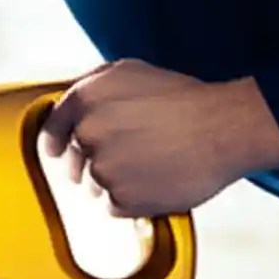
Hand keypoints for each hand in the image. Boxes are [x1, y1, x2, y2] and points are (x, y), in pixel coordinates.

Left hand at [42, 59, 278, 217]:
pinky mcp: (121, 199)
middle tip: (129, 154)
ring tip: (152, 163)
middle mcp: (87, 134)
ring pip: (94, 186)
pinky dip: (130, 200)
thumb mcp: (131, 72)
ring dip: (114, 181)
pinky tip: (155, 181)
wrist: (226, 128)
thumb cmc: (185, 100)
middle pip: (73, 162)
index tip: (55, 150)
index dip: (54, 142)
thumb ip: (91, 87)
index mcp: (86, 100)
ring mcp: (102, 170)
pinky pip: (114, 206)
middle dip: (92, 161)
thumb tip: (68, 106)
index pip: (51, 130)